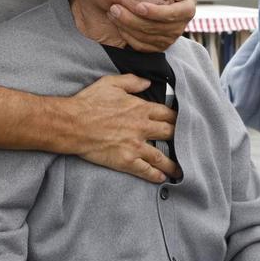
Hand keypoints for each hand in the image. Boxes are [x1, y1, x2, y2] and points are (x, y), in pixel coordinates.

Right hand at [64, 74, 179, 182]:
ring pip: (161, 156)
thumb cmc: (88, 103)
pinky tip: (162, 178)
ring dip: (172, 163)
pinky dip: (155, 175)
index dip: (177, 118)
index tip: (183, 123)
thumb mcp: (110, 83)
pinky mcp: (126, 160)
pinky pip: (145, 170)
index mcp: (140, 108)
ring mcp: (135, 145)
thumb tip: (147, 82)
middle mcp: (142, 127)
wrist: (72, 124)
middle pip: (169, 133)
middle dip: (180, 139)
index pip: (167, 113)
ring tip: (180, 170)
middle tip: (187, 145)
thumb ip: (131, 81)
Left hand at [109, 0, 196, 52]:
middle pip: (153, 27)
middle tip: (115, 7)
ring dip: (125, 26)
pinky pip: (140, 46)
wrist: (172, 8)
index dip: (155, 12)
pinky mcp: (157, 48)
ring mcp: (167, 40)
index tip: (138, 6)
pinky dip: (127, 36)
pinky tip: (117, 25)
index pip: (171, 14)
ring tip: (112, 13)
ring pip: (144, 37)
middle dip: (132, 19)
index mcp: (187, 12)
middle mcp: (178, 29)